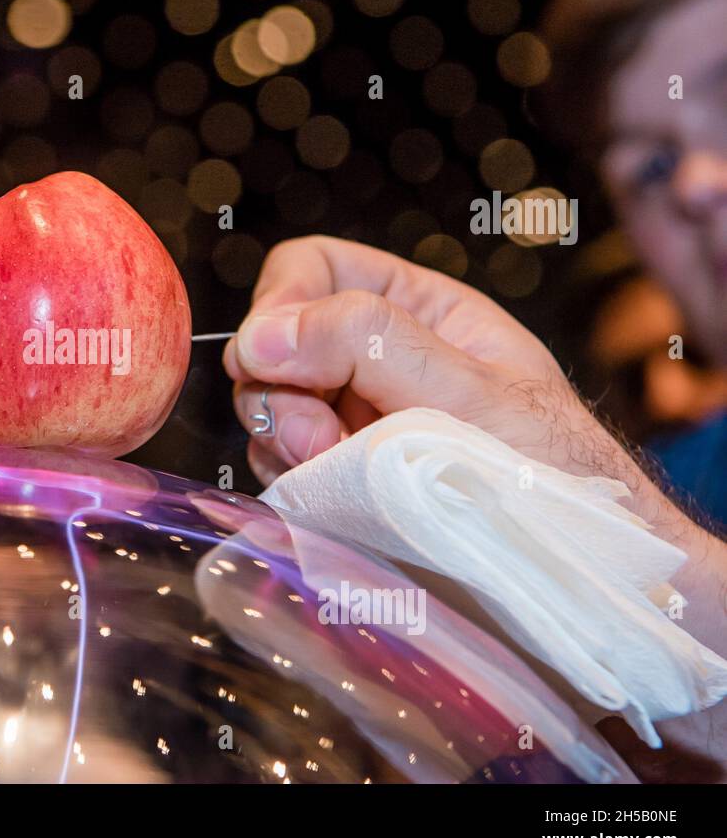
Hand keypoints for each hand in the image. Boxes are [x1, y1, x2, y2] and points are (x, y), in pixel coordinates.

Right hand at [223, 237, 680, 536]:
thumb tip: (263, 334)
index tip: (266, 355)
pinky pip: (277, 460)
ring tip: (338, 468)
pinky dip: (290, 477)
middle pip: (274, 339)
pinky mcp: (337, 477)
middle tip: (315, 435)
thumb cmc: (554, 473)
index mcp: (416, 312)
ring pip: (267, 404)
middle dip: (278, 385)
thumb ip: (368, 345)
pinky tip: (336, 498)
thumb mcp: (470, 393)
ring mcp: (350, 420)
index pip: (313, 269)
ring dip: (283, 436)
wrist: (573, 569)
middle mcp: (373, 358)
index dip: (279, 302)